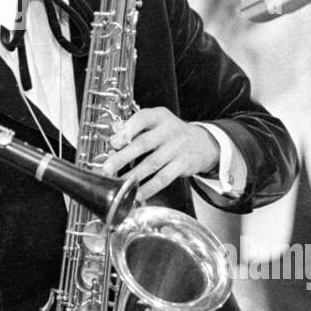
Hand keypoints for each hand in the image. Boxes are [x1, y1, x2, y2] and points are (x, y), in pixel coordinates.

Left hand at [100, 108, 218, 200]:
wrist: (203, 143)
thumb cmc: (171, 132)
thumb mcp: (155, 122)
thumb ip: (134, 127)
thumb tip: (114, 135)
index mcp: (159, 116)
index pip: (143, 118)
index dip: (128, 129)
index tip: (114, 141)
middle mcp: (169, 131)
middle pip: (144, 143)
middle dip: (124, 156)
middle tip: (108, 167)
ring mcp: (177, 148)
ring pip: (152, 163)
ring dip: (133, 175)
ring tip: (119, 182)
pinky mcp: (183, 165)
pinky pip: (163, 178)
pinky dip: (149, 188)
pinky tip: (138, 193)